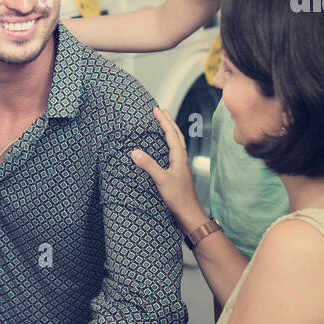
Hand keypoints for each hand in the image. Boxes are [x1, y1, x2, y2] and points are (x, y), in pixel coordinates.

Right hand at [129, 106, 205, 230]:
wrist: (189, 213)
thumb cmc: (178, 198)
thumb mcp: (161, 180)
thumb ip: (149, 165)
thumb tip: (134, 152)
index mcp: (179, 157)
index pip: (171, 134)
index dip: (163, 121)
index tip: (156, 110)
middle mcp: (182, 158)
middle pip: (176, 134)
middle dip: (168, 121)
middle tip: (160, 111)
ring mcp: (181, 165)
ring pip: (176, 142)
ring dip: (169, 130)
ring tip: (163, 123)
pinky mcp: (178, 172)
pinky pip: (173, 151)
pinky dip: (168, 143)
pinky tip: (163, 147)